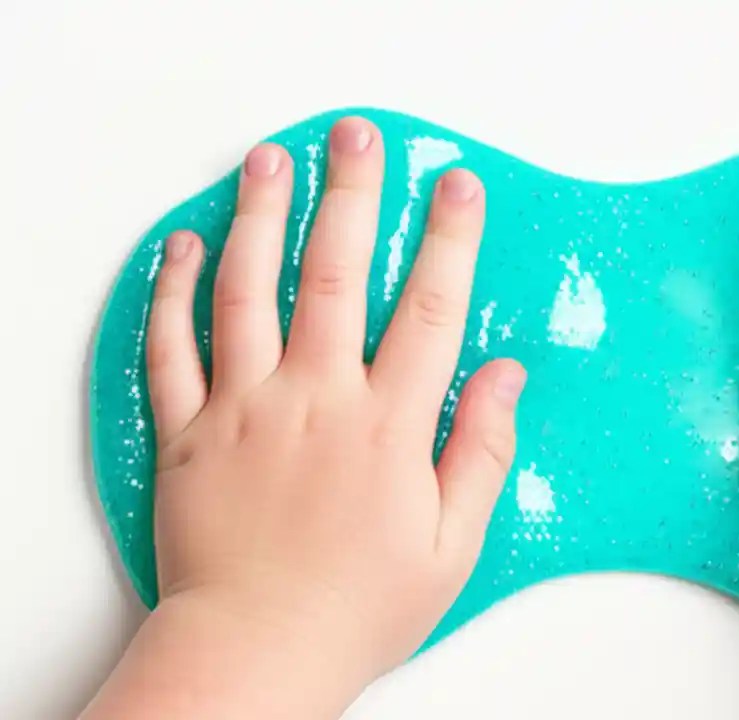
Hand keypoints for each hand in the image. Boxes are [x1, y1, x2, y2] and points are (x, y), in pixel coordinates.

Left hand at [84, 117, 523, 718]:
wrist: (255, 655)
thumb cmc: (359, 607)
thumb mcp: (453, 544)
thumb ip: (483, 451)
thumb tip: (506, 376)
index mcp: (388, 427)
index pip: (428, 310)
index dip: (447, 239)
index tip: (456, 185)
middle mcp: (315, 401)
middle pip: (333, 275)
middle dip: (350, 195)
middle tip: (356, 135)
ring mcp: (245, 411)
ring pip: (247, 293)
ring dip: (261, 217)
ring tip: (270, 159)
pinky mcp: (187, 435)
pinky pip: (171, 350)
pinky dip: (173, 293)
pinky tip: (184, 246)